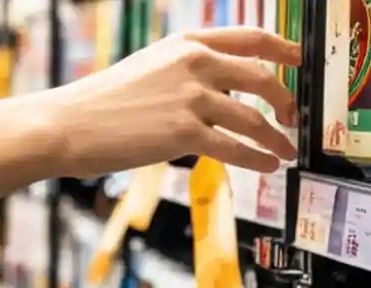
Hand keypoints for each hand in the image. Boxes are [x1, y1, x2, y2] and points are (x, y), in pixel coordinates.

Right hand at [47, 27, 299, 176]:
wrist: (69, 124)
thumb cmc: (106, 101)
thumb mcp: (152, 67)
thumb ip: (189, 71)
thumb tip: (226, 89)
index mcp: (187, 43)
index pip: (250, 38)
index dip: (283, 49)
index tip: (301, 59)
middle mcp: (194, 65)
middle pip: (262, 79)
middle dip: (286, 101)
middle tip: (295, 117)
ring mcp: (191, 98)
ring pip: (254, 119)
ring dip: (276, 138)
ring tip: (286, 151)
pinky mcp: (185, 133)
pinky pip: (237, 148)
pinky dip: (258, 159)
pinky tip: (268, 167)